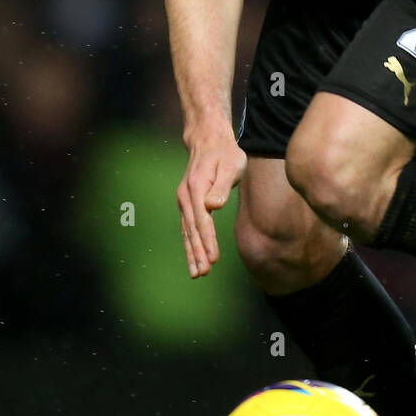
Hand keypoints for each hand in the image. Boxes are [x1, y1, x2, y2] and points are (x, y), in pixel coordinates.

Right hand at [177, 128, 246, 277]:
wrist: (209, 142)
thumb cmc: (225, 153)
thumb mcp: (231, 164)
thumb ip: (223, 185)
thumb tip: (213, 206)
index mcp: (197, 187)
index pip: (202, 220)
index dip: (207, 241)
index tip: (213, 259)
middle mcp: (186, 196)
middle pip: (191, 230)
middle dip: (197, 253)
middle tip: (203, 273)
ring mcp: (184, 200)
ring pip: (187, 232)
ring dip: (191, 253)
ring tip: (197, 274)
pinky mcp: (187, 204)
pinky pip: (187, 228)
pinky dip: (190, 244)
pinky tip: (193, 259)